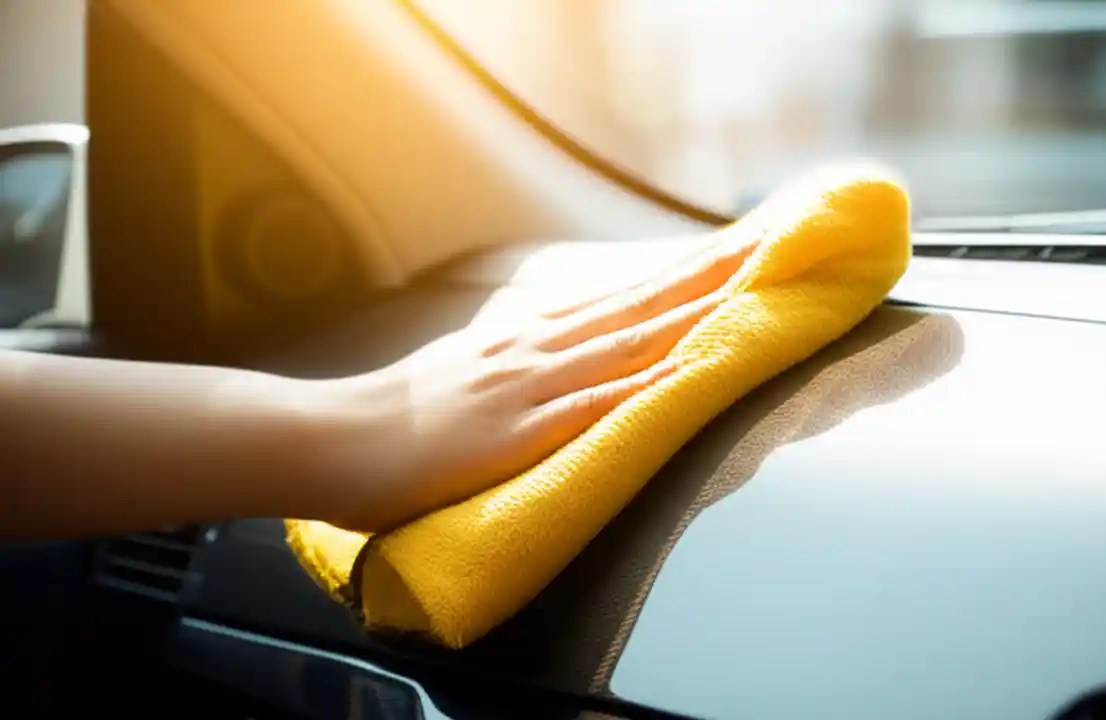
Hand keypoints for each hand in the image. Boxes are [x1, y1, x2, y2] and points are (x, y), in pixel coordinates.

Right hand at [317, 235, 757, 531]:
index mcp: (528, 336)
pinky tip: (685, 370)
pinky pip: (592, 405)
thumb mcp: (467, 366)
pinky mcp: (515, 432)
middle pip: (638, 304)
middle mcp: (538, 348)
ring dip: (691, 312)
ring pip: (627, 342)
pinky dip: (644, 384)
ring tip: (746, 289)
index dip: (681, 272)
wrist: (334, 438)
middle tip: (767, 245)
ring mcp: (528, 386)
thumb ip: (516, 352)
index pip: (620, 295)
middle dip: (707, 275)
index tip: (733, 249)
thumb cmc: (399, 412)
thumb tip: (551, 336)